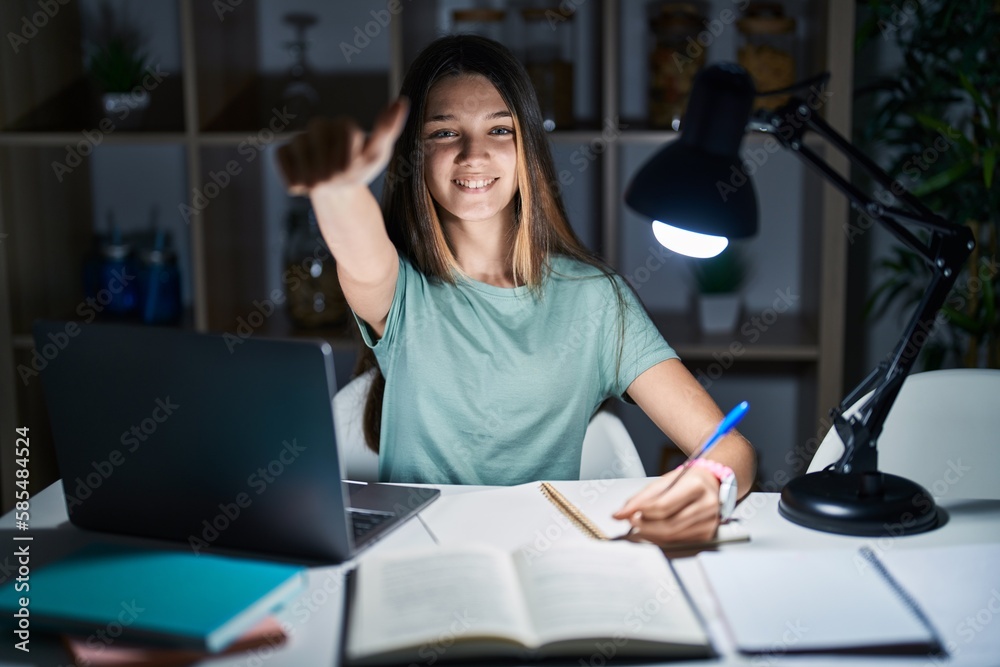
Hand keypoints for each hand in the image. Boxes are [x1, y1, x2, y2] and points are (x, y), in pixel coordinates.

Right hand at [275, 97, 409, 195]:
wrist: (338, 193)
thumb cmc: (359, 170)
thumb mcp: (378, 154)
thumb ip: (387, 129)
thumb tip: (402, 101)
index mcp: (343, 124)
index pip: (345, 131)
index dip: (347, 155)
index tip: (351, 169)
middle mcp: (320, 126)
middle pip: (319, 138)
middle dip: (330, 166)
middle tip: (337, 178)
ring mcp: (299, 139)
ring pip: (300, 151)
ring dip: (313, 175)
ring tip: (322, 184)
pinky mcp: (283, 152)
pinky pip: (283, 160)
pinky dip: (294, 178)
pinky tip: (304, 186)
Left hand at [612, 465, 720, 544]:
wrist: (711, 483)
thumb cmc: (687, 480)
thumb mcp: (663, 482)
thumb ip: (640, 499)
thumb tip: (620, 514)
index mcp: (695, 486)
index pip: (663, 506)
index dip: (642, 512)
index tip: (628, 513)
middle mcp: (706, 505)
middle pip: (668, 525)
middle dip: (645, 526)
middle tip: (631, 521)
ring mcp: (709, 522)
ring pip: (673, 536)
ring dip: (651, 534)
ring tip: (640, 525)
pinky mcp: (707, 534)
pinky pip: (678, 542)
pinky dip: (662, 539)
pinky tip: (654, 531)